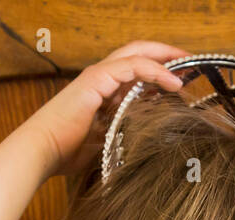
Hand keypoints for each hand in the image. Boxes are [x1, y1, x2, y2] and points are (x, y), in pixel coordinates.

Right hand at [29, 40, 192, 179]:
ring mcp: (98, 75)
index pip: (136, 70)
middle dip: (167, 54)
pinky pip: (133, 66)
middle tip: (192, 62)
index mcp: (103, 90)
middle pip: (139, 52)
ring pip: (138, 53)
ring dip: (166, 57)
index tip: (183, 78)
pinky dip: (155, 70)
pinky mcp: (96, 79)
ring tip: (189, 65)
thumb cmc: (66, 153)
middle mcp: (101, 77)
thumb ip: (125, 131)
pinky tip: (173, 82)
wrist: (41, 152)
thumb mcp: (107, 141)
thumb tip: (151, 137)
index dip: (160, 70)